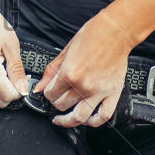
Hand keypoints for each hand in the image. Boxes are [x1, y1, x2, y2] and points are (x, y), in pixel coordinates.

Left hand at [33, 12, 134, 127]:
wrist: (115, 32)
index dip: (46, 94)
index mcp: (69, 73)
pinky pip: (103, 116)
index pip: (50, 94)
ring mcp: (99, 92)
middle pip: (62, 105)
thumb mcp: (65, 52)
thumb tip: (39, 87)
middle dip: (55, 104)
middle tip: (56, 100)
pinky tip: (87, 120)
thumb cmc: (91, 37)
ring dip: (69, 121)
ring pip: (80, 117)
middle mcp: (83, 85)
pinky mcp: (113, 93)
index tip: (48, 92)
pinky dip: (94, 122)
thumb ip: (51, 72)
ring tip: (64, 119)